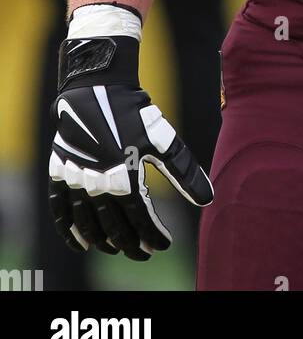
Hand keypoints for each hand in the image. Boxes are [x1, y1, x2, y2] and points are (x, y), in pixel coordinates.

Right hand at [49, 5, 213, 259]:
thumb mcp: (164, 140)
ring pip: (88, 223)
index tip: (163, 244)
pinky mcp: (60, 171)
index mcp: (125, 177)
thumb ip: (185, 172)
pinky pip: (60, 209)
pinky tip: (80, 243)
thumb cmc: (134, 111)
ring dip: (102, 241)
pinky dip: (68, 230)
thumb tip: (207, 199)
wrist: (96, 85)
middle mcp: (97, 183)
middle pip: (114, 227)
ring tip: (115, 249)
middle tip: (143, 253)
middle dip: (130, 245)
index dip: (152, 236)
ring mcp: (75, 178)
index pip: (140, 220)